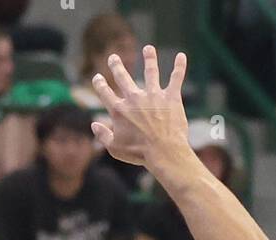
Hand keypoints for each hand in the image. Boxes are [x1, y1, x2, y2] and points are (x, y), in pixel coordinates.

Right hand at [91, 45, 188, 167]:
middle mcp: (134, 98)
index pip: (105, 93)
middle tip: (113, 58)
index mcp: (119, 110)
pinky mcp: (171, 97)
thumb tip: (94, 124)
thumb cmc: (139, 153)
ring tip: (148, 49)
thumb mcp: (115, 148)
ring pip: (151, 71)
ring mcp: (153, 95)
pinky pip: (176, 78)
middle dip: (117, 66)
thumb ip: (103, 136)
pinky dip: (180, 67)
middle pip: (123, 77)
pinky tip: (182, 56)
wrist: (163, 151)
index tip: (97, 78)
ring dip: (149, 58)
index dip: (99, 84)